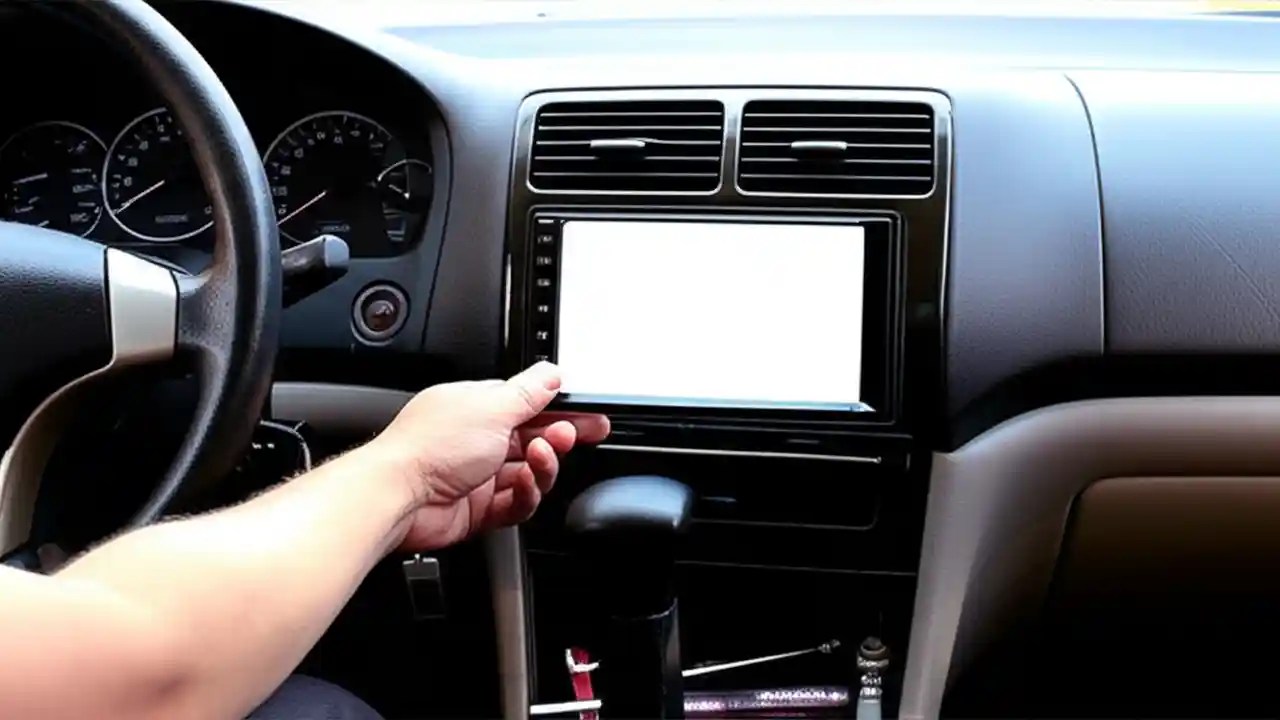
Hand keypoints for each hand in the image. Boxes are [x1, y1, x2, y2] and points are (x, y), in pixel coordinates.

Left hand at [368, 362, 609, 550]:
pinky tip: (524, 485)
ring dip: (542, 467)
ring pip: (529, 474)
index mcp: (477, 407)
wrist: (397, 496)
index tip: (589, 418)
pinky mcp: (477, 510)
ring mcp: (477, 476)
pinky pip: (516, 504)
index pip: (529, 406)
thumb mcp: (492, 407)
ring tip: (540, 458)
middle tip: (574, 437)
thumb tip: (551, 373)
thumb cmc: (429, 446)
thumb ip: (528, 393)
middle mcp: (477, 440)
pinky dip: (525, 494)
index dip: (561, 411)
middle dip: (557, 439)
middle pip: (534, 440)